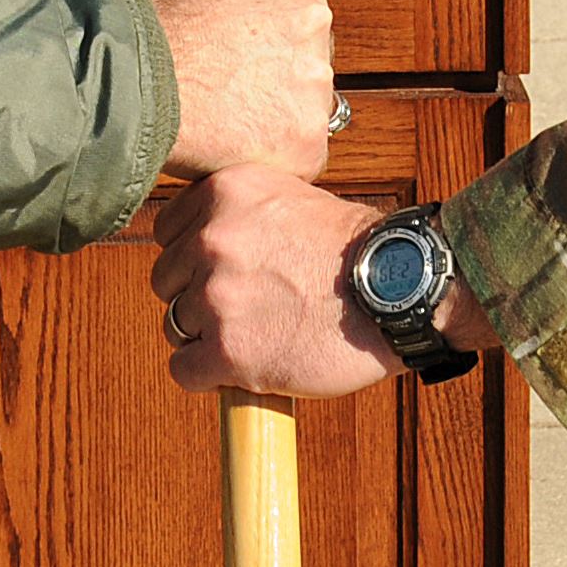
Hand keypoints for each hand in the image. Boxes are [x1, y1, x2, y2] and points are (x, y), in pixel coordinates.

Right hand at [141, 0, 334, 179]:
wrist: (137, 82)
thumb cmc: (150, 32)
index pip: (298, 5)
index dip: (268, 32)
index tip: (245, 52)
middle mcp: (314, 20)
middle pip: (308, 54)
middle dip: (278, 73)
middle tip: (234, 89)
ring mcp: (316, 80)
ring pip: (306, 106)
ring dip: (276, 117)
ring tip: (228, 121)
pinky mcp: (308, 136)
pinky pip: (300, 153)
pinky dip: (272, 157)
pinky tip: (236, 149)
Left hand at [151, 167, 486, 398]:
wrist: (399, 288)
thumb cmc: (353, 248)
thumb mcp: (289, 196)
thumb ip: (240, 209)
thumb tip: (200, 235)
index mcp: (223, 191)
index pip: (167, 231)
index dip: (193, 256)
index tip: (223, 270)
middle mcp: (211, 237)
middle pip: (167, 280)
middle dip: (197, 296)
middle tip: (244, 307)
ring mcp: (216, 295)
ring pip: (174, 326)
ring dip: (206, 336)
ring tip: (254, 334)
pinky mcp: (227, 350)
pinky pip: (184, 371)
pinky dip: (208, 375)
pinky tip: (241, 367)